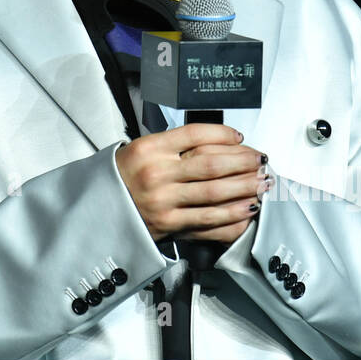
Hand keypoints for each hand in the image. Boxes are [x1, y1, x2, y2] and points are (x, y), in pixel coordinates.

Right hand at [115, 123, 272, 243]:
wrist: (99, 207)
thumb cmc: (125, 176)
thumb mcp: (144, 149)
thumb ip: (177, 145)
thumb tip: (221, 143)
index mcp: (150, 148)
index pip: (195, 135)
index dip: (223, 134)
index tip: (240, 137)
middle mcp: (157, 173)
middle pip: (211, 164)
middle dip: (243, 162)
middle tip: (261, 161)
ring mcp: (164, 201)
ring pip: (215, 193)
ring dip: (244, 188)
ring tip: (261, 183)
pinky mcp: (169, 225)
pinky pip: (209, 220)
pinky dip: (232, 215)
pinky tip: (246, 209)